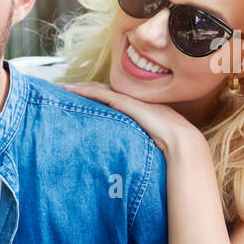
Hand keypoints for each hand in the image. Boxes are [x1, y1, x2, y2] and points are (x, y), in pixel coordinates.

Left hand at [60, 81, 199, 155]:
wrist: (182, 142)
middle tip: (63, 88)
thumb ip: (136, 142)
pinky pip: (101, 94)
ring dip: (79, 87)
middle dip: (82, 88)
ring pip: (98, 89)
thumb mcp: (147, 141)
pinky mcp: (125, 103)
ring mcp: (129, 100)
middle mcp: (132, 100)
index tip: (78, 97)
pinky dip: (85, 91)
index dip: (94, 95)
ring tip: (61, 86)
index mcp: (137, 108)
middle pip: (101, 90)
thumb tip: (127, 156)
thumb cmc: (169, 147)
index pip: (110, 98)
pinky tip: (71, 90)